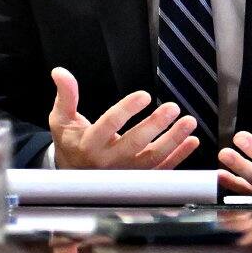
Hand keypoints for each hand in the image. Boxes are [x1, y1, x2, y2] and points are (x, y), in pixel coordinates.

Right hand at [47, 67, 198, 170]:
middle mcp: (108, 163)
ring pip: (152, 159)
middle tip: (172, 107)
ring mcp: (125, 174)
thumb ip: (66, 95)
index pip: (109, 125)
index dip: (127, 110)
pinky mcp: (139, 180)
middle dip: (155, 126)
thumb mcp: (62, 120)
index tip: (144, 95)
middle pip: (134, 144)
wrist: (74, 176)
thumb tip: (60, 72)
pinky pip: (161, 170)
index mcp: (88, 146)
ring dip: (173, 141)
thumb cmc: (71, 143)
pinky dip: (179, 157)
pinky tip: (191, 141)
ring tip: (189, 122)